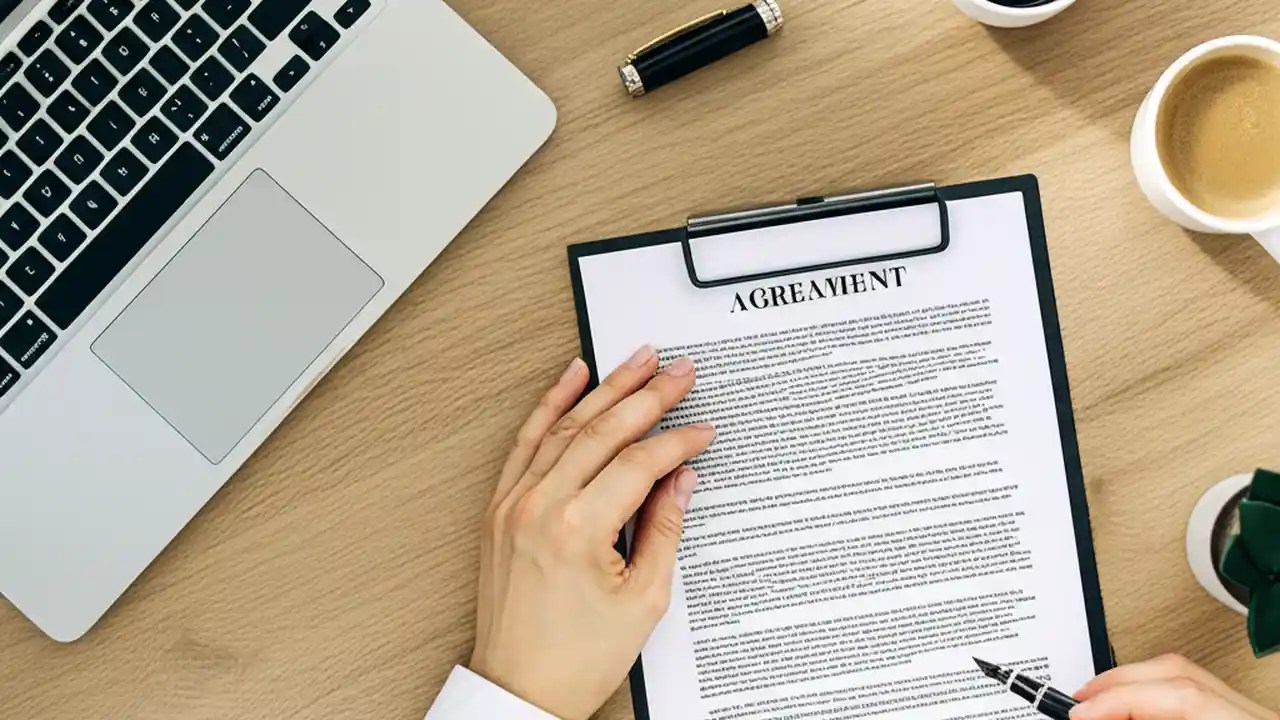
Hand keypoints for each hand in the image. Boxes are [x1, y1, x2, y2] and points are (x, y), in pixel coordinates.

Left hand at [469, 346, 714, 719]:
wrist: (519, 690)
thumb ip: (664, 530)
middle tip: (677, 371)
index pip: (638, 463)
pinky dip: (548, 407)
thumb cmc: (576, 659)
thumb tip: (680, 480)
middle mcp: (539, 507)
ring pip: (563, 427)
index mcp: (577, 530)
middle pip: (602, 432)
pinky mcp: (500, 510)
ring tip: (634, 360)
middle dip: (646, 395)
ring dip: (602, 389)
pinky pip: (525, 443)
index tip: (702, 430)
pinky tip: (570, 379)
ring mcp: (513, 504)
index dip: (677, 442)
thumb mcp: (643, 600)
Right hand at [1072, 654, 1277, 719]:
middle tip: (1080, 701)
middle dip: (1117, 683)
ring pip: (1182, 673)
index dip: (1121, 697)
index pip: (1180, 695)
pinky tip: (1131, 705)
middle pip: (1177, 671)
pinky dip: (1152, 692)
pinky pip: (1191, 689)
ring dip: (1130, 683)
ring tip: (1098, 701)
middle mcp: (1258, 717)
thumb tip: (1096, 718)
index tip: (1083, 712)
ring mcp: (1252, 714)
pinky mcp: (1242, 717)